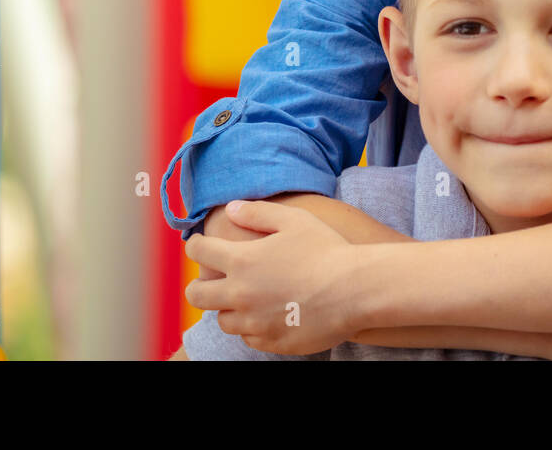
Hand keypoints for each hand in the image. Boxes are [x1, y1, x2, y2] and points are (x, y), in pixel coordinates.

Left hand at [185, 201, 361, 354]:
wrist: (355, 290)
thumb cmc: (327, 249)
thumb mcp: (294, 220)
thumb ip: (258, 213)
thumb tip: (231, 209)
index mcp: (242, 261)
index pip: (199, 252)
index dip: (196, 245)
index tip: (201, 245)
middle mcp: (241, 295)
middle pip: (197, 295)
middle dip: (198, 285)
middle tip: (209, 280)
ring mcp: (255, 323)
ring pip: (223, 321)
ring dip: (228, 309)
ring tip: (245, 299)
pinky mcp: (271, 342)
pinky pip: (249, 338)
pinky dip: (252, 328)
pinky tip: (266, 315)